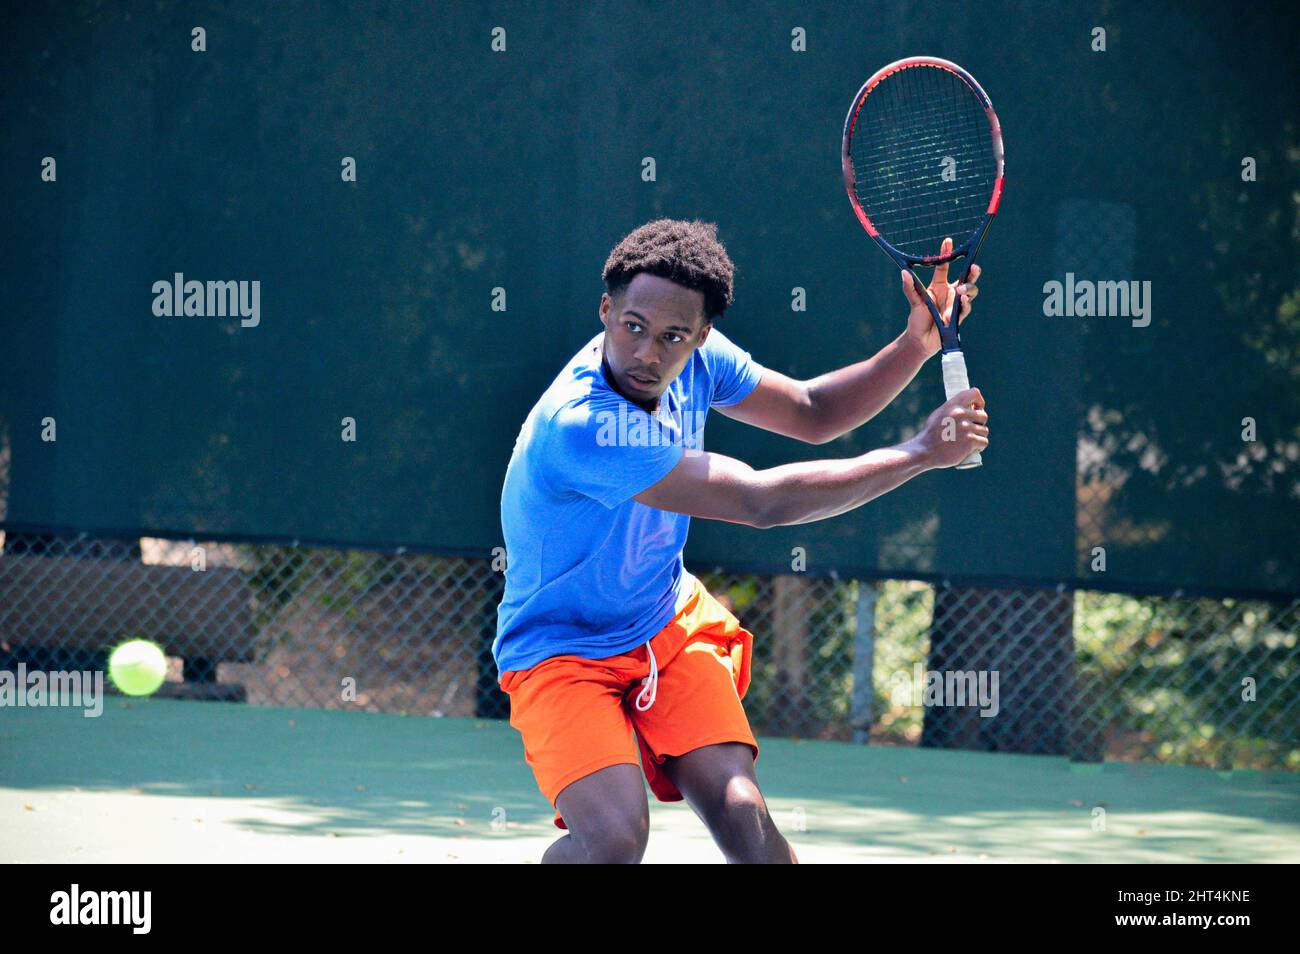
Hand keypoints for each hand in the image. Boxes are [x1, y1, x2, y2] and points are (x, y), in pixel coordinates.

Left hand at [901, 237, 980, 357]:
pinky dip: (966, 303)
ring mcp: (956, 304)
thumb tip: (903, 272)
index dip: (947, 254)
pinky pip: (966, 307)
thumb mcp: (914, 302)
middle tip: (973, 266)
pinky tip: (963, 300)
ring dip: (969, 288)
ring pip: (970, 291)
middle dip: (972, 271)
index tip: (948, 242)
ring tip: (961, 290)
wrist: (920, 341)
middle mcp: (950, 293)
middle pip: (966, 277)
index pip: (944, 266)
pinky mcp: (959, 316)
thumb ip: (909, 288)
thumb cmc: (917, 320)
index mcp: (939, 286)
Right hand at [912, 387, 988, 468]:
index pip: (975, 393)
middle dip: (979, 424)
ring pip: (984, 431)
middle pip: (983, 416)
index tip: (976, 410)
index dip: (979, 402)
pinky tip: (971, 449)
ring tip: (967, 442)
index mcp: (953, 405)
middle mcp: (961, 413)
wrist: (924, 452)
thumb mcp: (938, 415)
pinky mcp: (970, 440)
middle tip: (970, 431)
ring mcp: (966, 427)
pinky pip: (984, 442)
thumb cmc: (931, 435)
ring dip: (978, 437)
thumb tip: (971, 407)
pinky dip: (979, 447)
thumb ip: (953, 409)